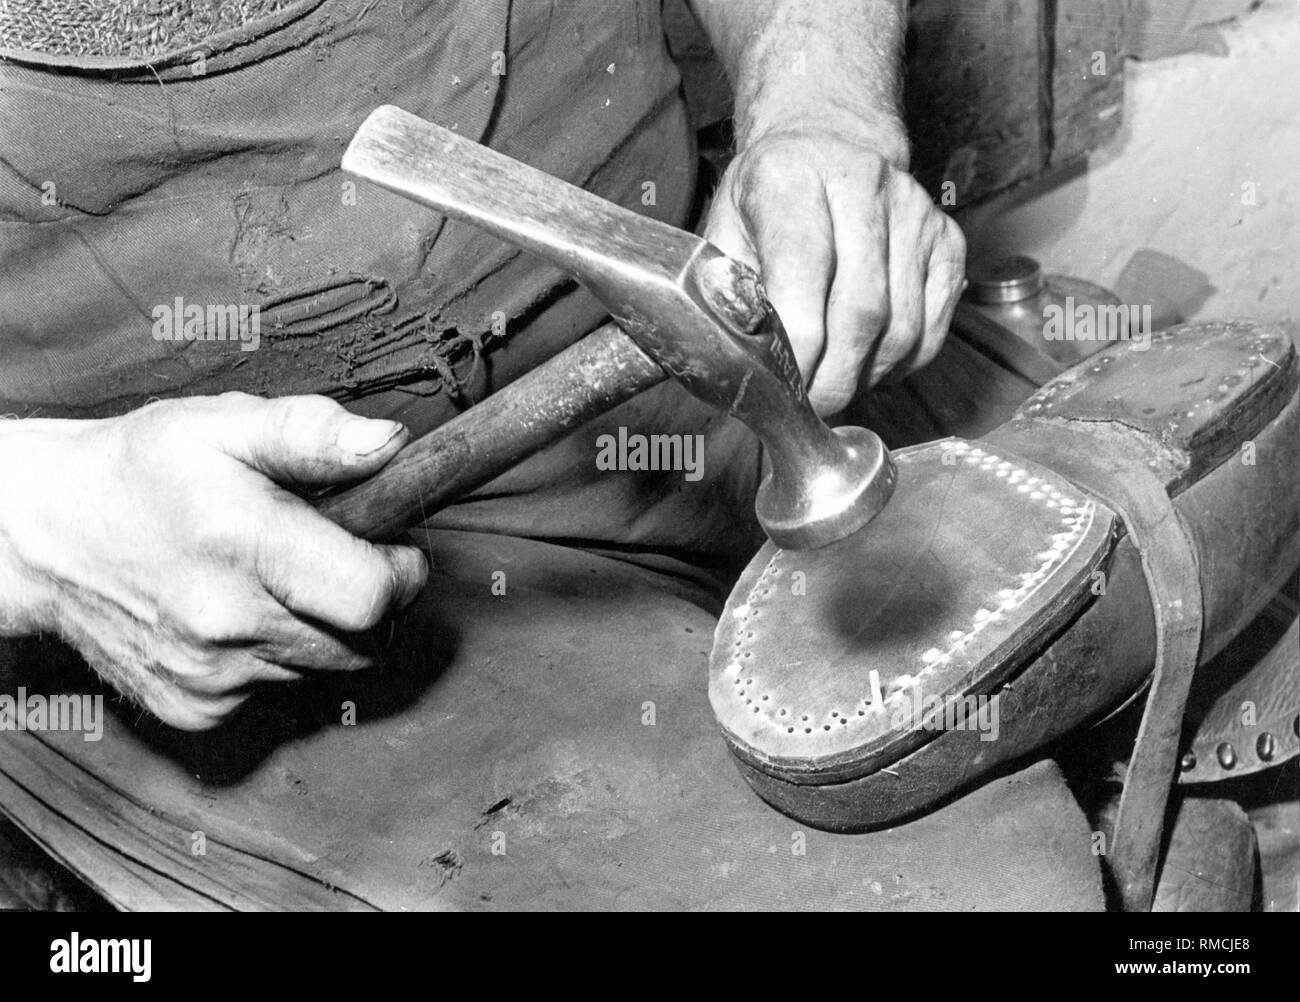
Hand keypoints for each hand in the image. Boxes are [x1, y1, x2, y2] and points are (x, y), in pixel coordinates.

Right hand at [0, 393, 427, 729]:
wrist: (46, 537)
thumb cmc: (141, 471)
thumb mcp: (224, 425)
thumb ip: (312, 434)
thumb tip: (389, 444)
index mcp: (242, 545)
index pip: (371, 596)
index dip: (399, 570)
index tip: (386, 545)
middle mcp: (227, 622)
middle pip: (365, 641)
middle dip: (370, 601)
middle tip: (334, 557)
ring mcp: (210, 676)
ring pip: (326, 667)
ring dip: (325, 629)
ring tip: (279, 579)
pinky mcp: (196, 708)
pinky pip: (279, 693)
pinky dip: (278, 657)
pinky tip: (244, 614)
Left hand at [704, 123, 966, 414]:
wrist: (828, 145)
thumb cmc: (768, 200)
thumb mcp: (725, 230)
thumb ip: (722, 292)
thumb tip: (721, 358)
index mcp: (791, 179)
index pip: (804, 275)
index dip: (797, 349)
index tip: (782, 389)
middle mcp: (862, 184)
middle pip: (861, 313)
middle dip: (832, 379)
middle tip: (808, 405)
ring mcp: (915, 212)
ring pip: (902, 328)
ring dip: (865, 376)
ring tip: (833, 385)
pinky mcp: (947, 240)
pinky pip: (932, 328)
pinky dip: (900, 364)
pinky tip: (867, 364)